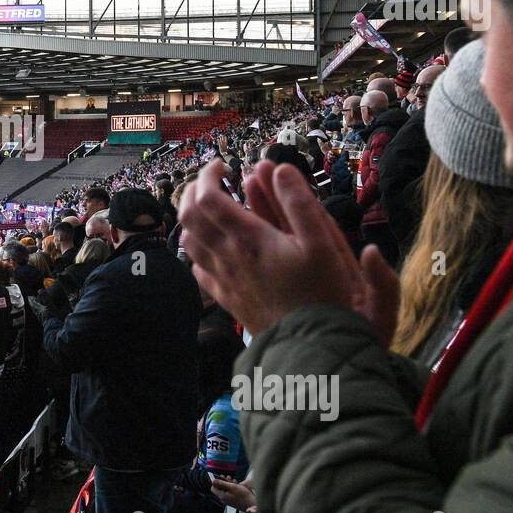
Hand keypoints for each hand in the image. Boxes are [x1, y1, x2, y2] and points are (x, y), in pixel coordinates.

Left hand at [178, 160, 398, 341]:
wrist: (312, 348)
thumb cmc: (324, 295)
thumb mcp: (323, 244)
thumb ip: (299, 203)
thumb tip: (278, 168)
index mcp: (249, 240)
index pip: (207, 197)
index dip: (208, 175)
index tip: (224, 164)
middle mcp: (228, 258)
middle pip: (189, 215)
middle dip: (196, 190)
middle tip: (216, 180)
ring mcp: (223, 280)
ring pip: (188, 240)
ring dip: (194, 218)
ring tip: (214, 207)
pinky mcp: (225, 299)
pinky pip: (197, 268)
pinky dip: (199, 249)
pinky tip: (215, 245)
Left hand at [210, 477, 256, 512]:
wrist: (252, 504)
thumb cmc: (244, 496)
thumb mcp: (232, 487)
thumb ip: (222, 483)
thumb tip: (213, 481)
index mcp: (222, 496)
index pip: (213, 488)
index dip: (216, 482)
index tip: (220, 477)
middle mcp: (224, 499)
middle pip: (220, 489)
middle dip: (223, 482)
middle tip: (228, 477)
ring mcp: (229, 500)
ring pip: (225, 490)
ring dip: (228, 484)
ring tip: (234, 480)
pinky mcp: (233, 501)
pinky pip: (230, 493)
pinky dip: (232, 488)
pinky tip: (237, 485)